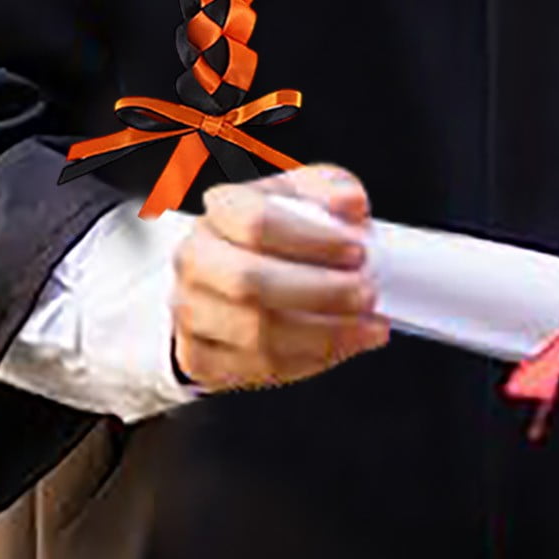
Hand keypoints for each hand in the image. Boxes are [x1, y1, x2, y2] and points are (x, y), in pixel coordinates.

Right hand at [172, 164, 389, 390]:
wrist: (231, 270)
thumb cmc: (278, 228)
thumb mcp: (305, 193)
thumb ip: (330, 189)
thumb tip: (349, 203)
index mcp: (220, 210)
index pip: (257, 223)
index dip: (312, 240)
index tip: (357, 250)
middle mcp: (196, 259)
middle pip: (251, 282)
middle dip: (321, 293)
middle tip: (367, 293)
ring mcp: (191, 311)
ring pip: (256, 335)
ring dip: (324, 335)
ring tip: (367, 326)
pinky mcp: (200, 358)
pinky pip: (258, 369)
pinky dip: (311, 361)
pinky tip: (343, 345)